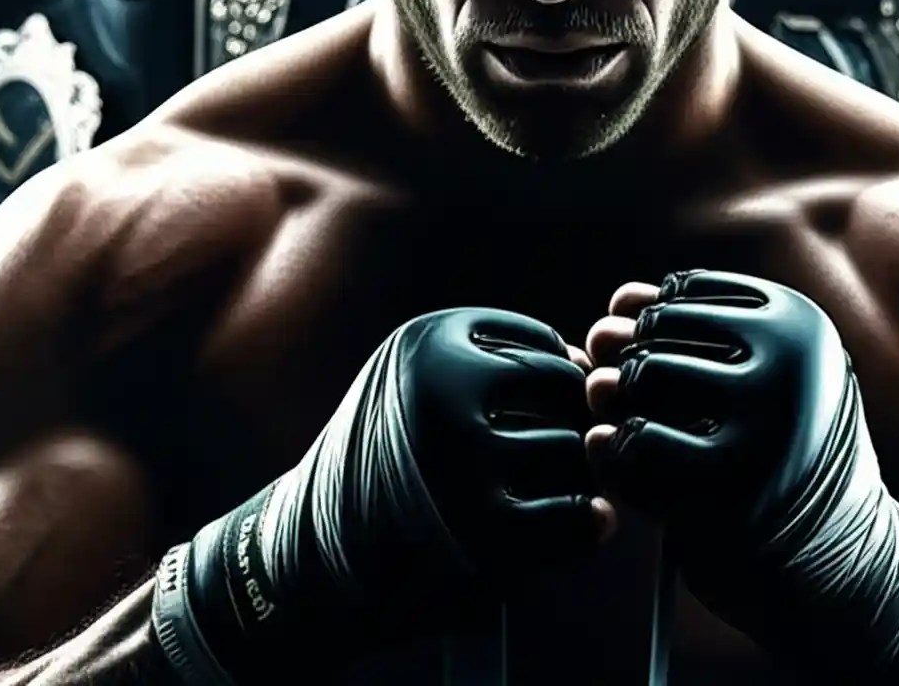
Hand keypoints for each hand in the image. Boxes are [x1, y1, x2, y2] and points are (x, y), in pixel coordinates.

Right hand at [154, 308, 612, 683]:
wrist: (308, 555)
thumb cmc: (379, 460)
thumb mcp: (414, 379)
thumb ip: (497, 362)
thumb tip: (590, 366)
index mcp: (430, 342)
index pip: (544, 343)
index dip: (547, 381)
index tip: (522, 413)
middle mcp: (449, 395)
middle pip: (568, 392)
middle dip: (565, 422)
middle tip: (540, 451)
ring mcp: (469, 466)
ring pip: (577, 452)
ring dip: (571, 473)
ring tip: (537, 487)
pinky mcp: (487, 536)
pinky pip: (581, 515)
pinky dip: (584, 521)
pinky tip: (561, 522)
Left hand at [583, 270, 898, 683]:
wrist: (834, 560)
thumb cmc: (778, 448)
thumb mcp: (758, 372)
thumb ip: (684, 327)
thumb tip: (618, 303)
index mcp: (799, 325)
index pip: (678, 292)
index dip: (651, 328)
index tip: (667, 367)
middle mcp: (787, 369)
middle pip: (650, 333)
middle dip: (627, 365)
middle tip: (636, 401)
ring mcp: (758, 432)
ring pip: (636, 382)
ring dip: (616, 406)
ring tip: (637, 430)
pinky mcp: (724, 497)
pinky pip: (628, 447)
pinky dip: (615, 454)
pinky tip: (638, 468)